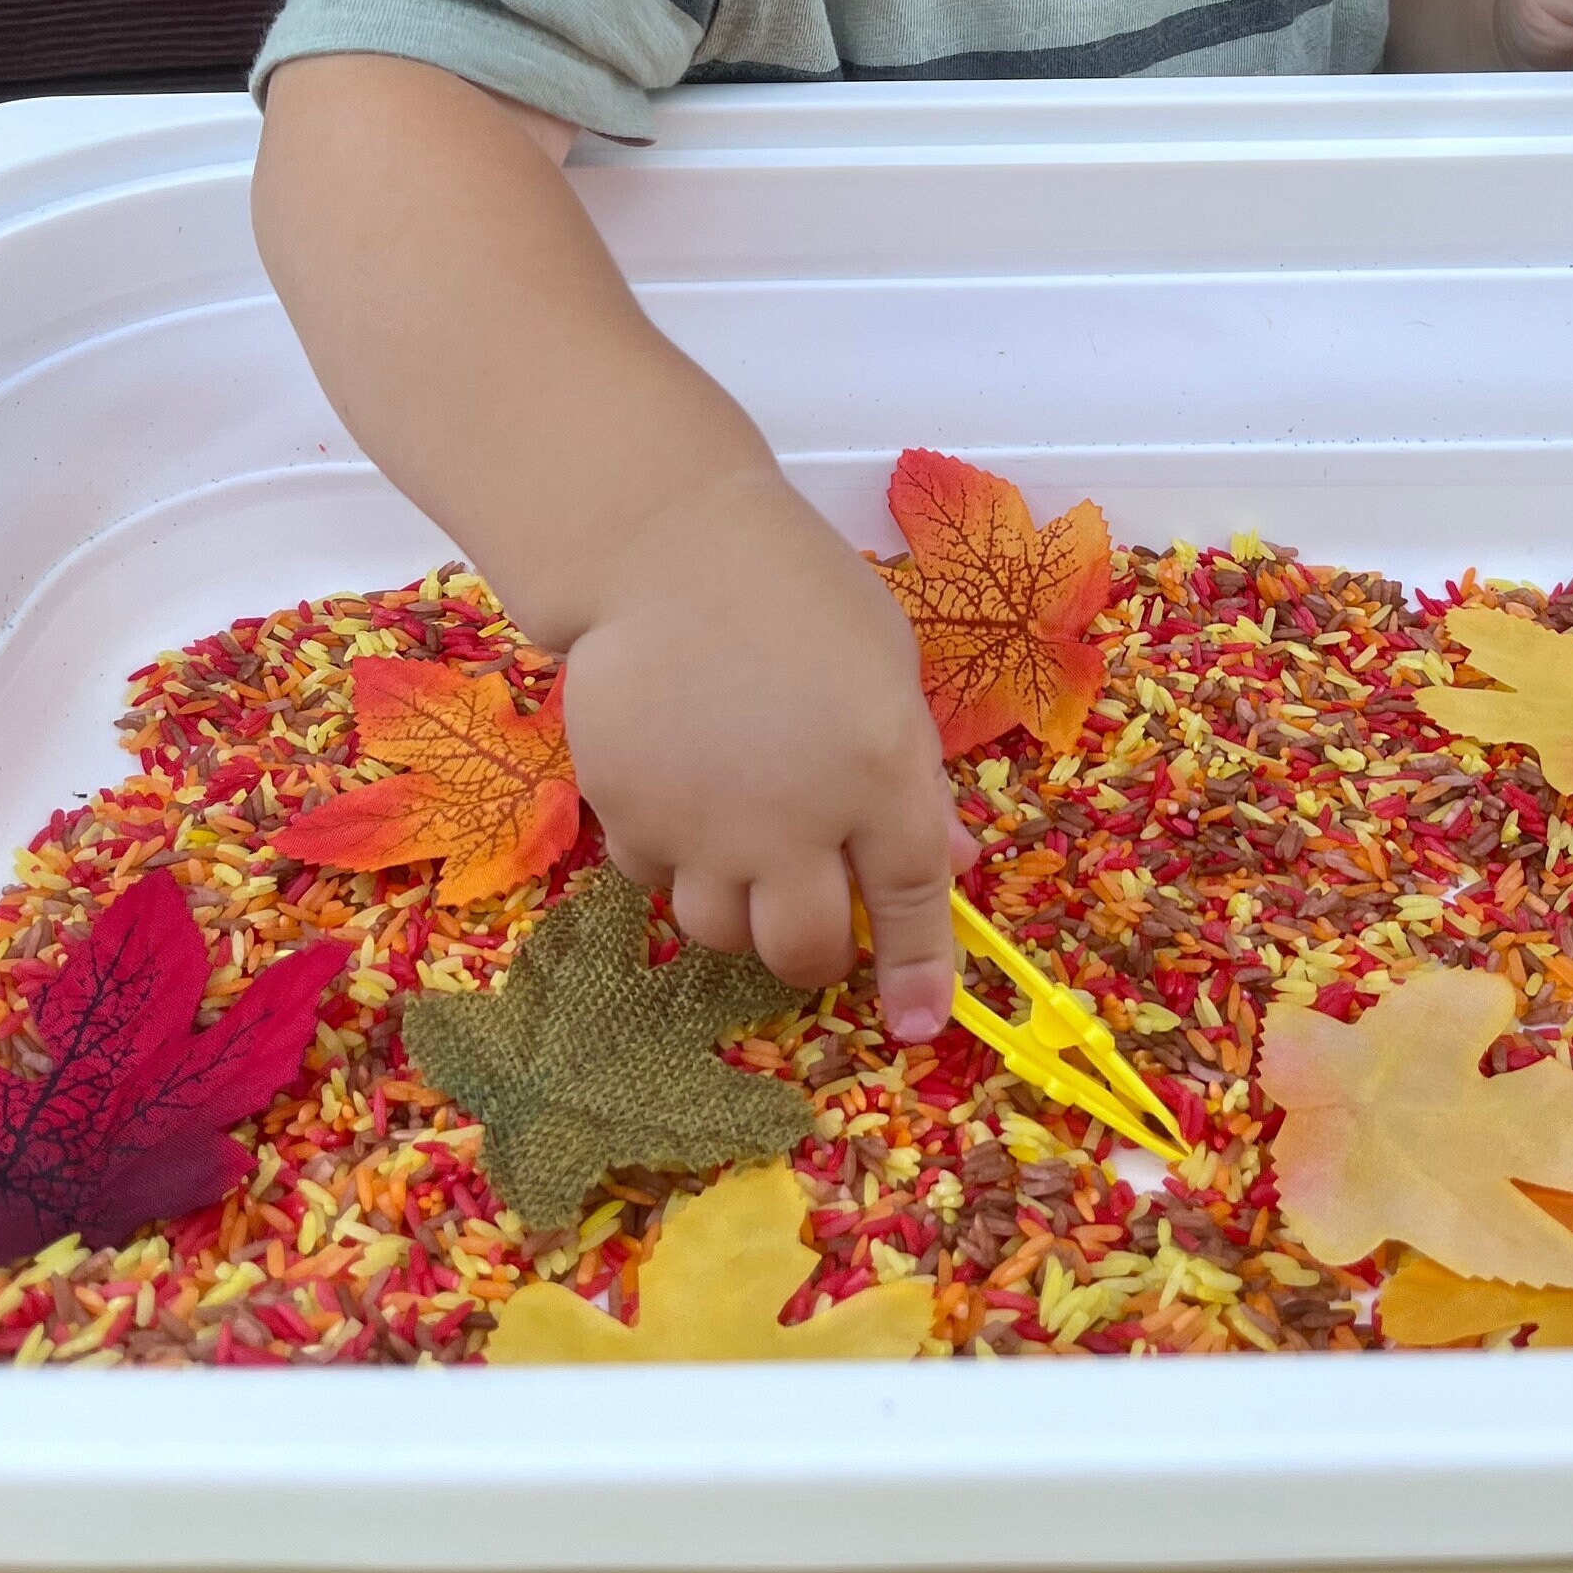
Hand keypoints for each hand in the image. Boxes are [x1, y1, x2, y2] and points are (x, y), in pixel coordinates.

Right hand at [560, 466, 973, 1040]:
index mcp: (879, 775)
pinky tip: (681, 801)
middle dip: (815, 954)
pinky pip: (653, 878)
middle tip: (817, 921)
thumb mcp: (888, 671)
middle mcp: (793, 820)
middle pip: (802, 949)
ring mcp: (702, 826)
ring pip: (717, 931)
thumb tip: (947, 859)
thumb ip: (913, 776)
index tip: (917, 1022)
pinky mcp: (626, 815)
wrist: (664, 550)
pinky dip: (672, 864)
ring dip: (739, 913)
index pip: (911, 900)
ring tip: (743, 850)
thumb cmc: (799, 594)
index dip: (919, 972)